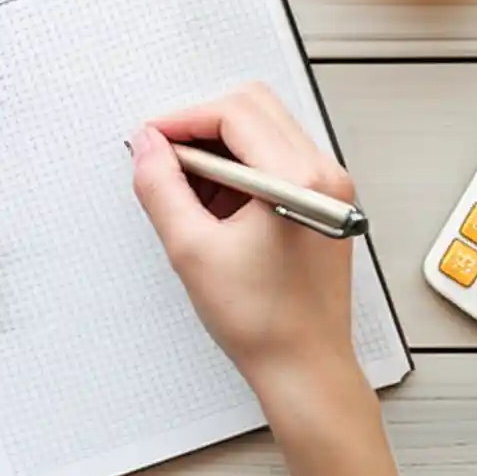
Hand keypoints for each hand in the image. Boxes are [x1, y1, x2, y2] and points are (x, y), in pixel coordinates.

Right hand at [130, 83, 357, 389]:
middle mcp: (324, 174)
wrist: (305, 368)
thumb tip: (147, 146)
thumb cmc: (262, 322)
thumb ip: (161, 187)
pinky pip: (277, 158)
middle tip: (165, 157)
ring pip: (265, 130)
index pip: (235, 113)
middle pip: (255, 108)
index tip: (150, 140)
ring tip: (187, 189)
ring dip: (220, 147)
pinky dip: (239, 167)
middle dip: (202, 125)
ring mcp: (329, 186)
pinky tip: (214, 205)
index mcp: (298, 180)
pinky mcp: (323, 201)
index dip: (184, 120)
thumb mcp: (191, 250)